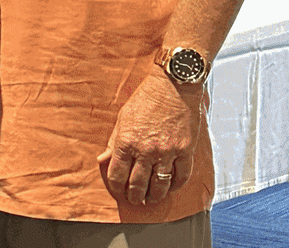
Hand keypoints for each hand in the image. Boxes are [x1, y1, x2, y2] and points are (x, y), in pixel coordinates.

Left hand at [97, 71, 202, 204]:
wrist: (172, 87)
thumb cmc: (145, 100)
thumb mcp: (123, 118)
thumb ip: (113, 141)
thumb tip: (102, 159)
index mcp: (126, 142)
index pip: (117, 174)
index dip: (116, 187)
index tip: (118, 191)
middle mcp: (146, 150)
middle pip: (138, 184)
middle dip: (135, 196)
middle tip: (136, 201)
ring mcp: (167, 152)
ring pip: (159, 185)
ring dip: (155, 196)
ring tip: (152, 199)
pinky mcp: (185, 151)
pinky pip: (181, 177)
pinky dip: (175, 186)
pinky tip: (170, 188)